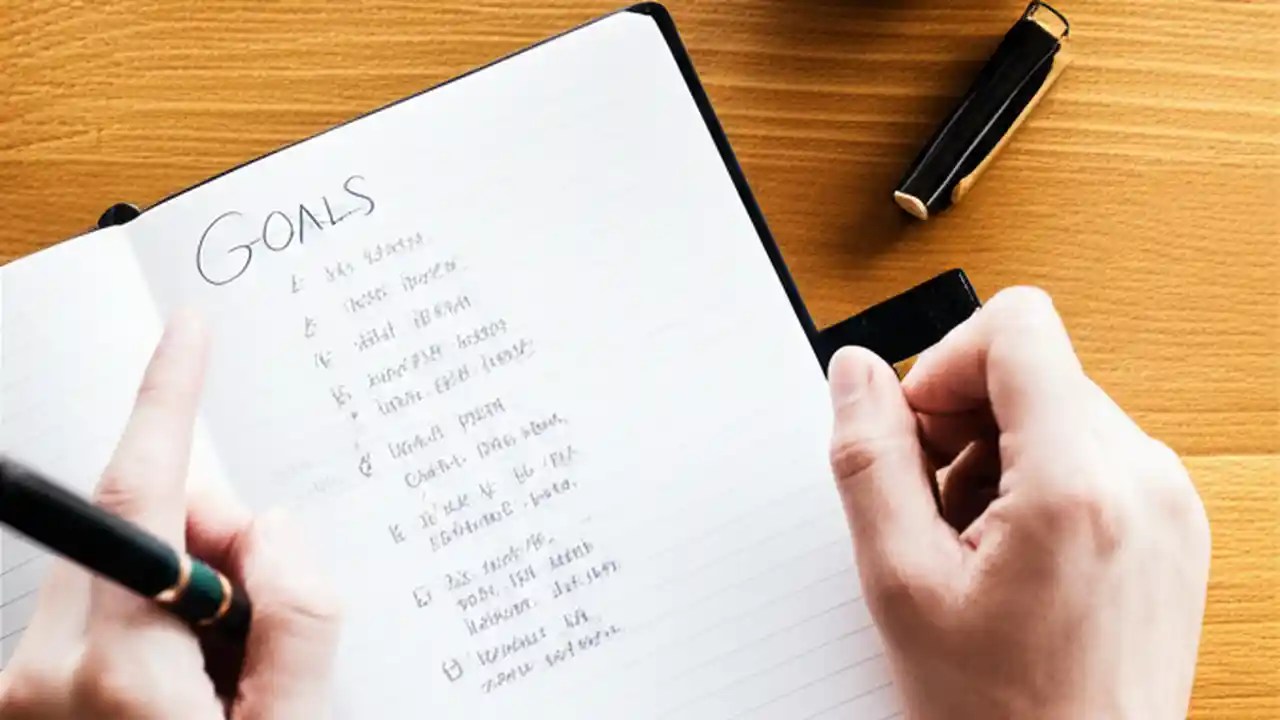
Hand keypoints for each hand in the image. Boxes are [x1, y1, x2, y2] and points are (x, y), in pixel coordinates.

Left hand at [0, 313, 340, 718]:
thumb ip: (299, 619)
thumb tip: (273, 530)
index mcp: (117, 672)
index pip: (139, 495)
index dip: (167, 401)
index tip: (187, 334)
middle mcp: (44, 670)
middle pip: (135, 525)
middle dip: (211, 540)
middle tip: (254, 623)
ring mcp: (23, 684)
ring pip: (115, 566)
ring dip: (178, 589)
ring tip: (216, 680)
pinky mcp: (22, 691)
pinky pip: (93, 611)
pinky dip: (147, 623)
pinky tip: (177, 692)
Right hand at [827, 287, 1209, 719]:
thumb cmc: (1001, 716)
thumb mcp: (902, 583)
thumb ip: (870, 461)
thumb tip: (857, 373)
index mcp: (1080, 483)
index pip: (1017, 326)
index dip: (944, 360)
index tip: (915, 427)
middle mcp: (1143, 477)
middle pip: (1033, 368)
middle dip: (962, 419)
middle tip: (930, 504)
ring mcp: (1167, 501)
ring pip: (1056, 409)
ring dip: (994, 454)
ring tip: (967, 542)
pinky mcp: (1170, 523)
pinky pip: (1090, 452)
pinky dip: (1034, 479)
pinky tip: (1005, 552)